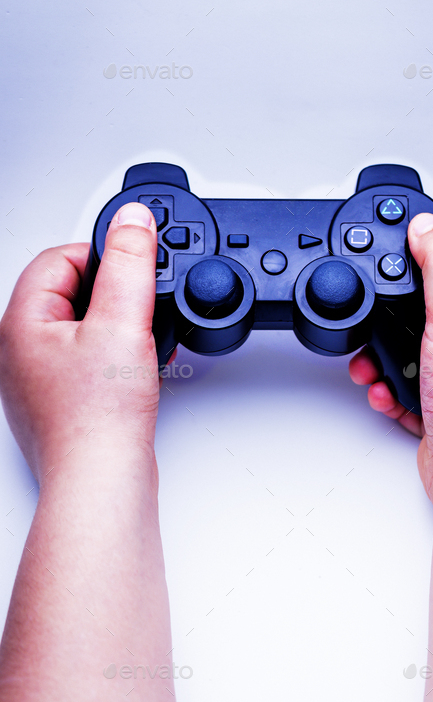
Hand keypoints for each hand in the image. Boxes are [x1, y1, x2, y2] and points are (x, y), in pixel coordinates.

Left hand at [0, 203, 159, 480]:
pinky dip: (119, 358)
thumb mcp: (122, 322)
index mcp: (21, 323)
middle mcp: (22, 350)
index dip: (104, 255)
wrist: (102, 482)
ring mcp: (40, 380)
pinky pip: (91, 361)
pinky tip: (138, 372)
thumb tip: (133, 219)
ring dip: (121, 328)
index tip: (136, 269)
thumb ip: (130, 264)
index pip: (59, 258)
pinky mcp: (64, 402)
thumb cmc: (97, 418)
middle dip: (116, 295)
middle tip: (142, 311)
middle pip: (72, 292)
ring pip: (85, 328)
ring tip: (142, 346)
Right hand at [350, 213, 432, 501]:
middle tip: (378, 324)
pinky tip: (389, 393)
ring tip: (376, 366)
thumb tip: (427, 227)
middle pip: (430, 305)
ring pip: (416, 346)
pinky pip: (412, 381)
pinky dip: (393, 386)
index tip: (394, 258)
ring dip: (386, 356)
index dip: (424, 257)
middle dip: (393, 318)